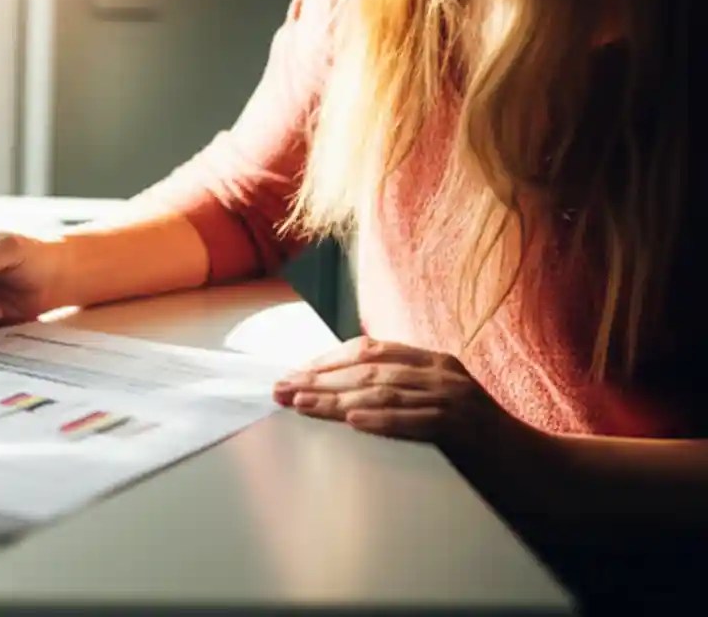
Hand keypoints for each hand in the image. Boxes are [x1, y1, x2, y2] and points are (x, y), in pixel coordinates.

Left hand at [273, 336, 512, 447]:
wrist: (539, 470)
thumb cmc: (481, 444)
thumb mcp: (439, 407)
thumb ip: (401, 394)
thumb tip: (343, 398)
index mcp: (433, 362)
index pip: (369, 350)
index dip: (326, 361)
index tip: (292, 374)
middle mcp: (442, 373)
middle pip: (368, 369)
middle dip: (318, 379)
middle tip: (279, 390)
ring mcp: (456, 398)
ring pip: (385, 391)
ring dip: (337, 398)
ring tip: (302, 405)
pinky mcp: (466, 427)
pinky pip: (417, 420)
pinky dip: (383, 419)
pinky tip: (354, 422)